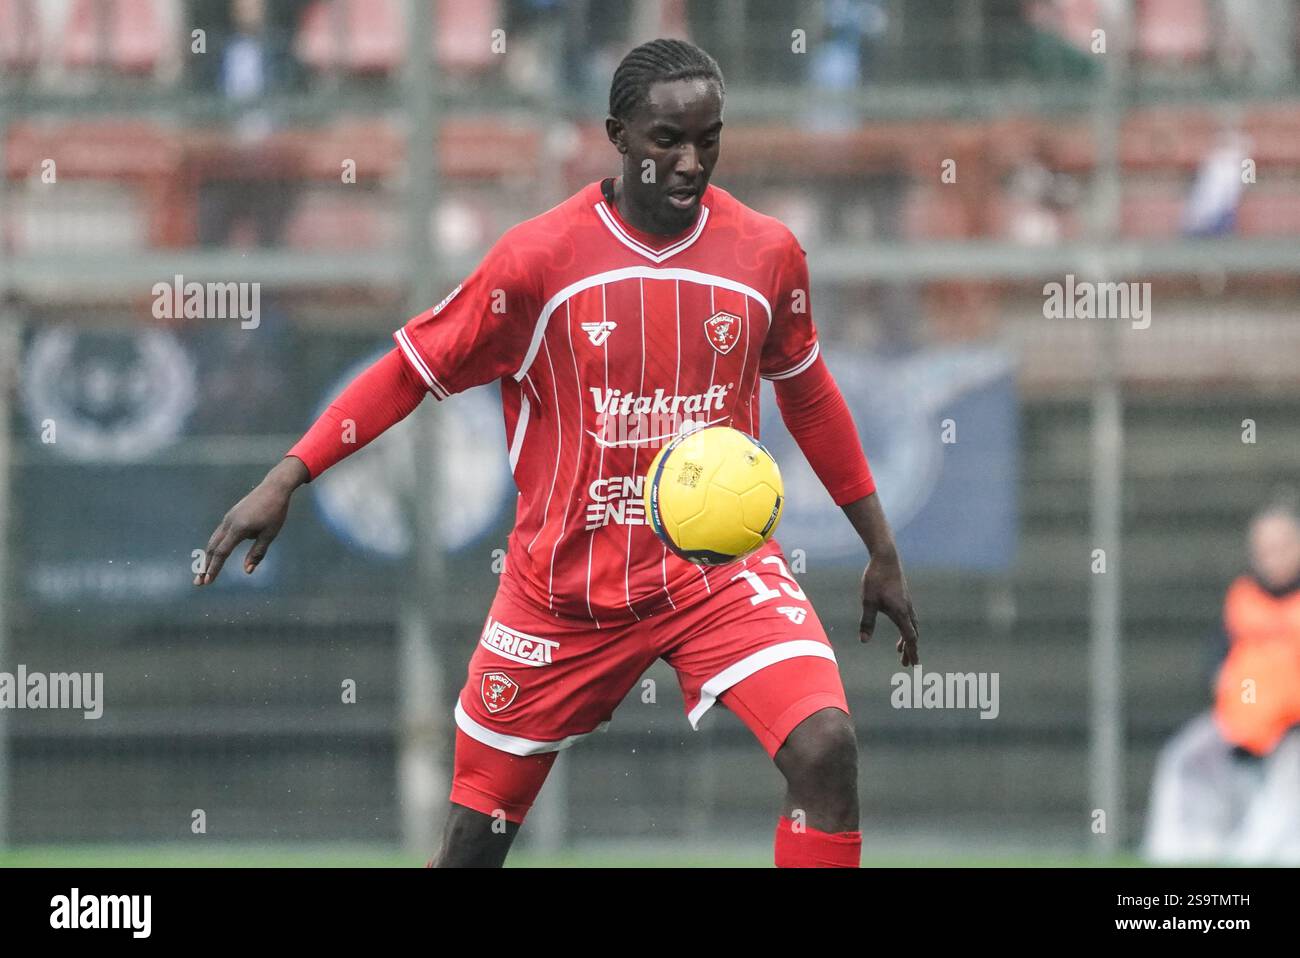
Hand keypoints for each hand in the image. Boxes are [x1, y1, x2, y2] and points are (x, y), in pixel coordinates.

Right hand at [193, 457, 306, 585]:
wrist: (274, 488)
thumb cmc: (275, 511)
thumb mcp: (270, 534)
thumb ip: (257, 553)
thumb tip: (248, 571)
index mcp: (238, 528)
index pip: (222, 552)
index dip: (214, 568)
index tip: (207, 581)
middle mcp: (229, 523)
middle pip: (212, 548)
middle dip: (205, 566)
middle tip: (198, 583)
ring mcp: (228, 518)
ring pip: (214, 541)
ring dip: (208, 557)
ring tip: (204, 572)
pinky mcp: (231, 516)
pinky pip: (220, 534)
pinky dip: (215, 547)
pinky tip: (217, 555)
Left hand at [859, 550, 918, 665]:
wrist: (885, 557)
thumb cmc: (875, 579)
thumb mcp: (868, 602)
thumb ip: (867, 622)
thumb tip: (863, 641)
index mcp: (901, 613)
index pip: (909, 637)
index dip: (911, 651)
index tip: (913, 664)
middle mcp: (907, 609)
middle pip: (912, 634)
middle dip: (910, 650)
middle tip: (907, 664)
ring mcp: (907, 602)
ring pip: (911, 626)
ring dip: (907, 639)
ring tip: (899, 650)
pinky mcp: (903, 596)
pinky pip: (908, 617)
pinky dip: (905, 628)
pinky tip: (899, 628)